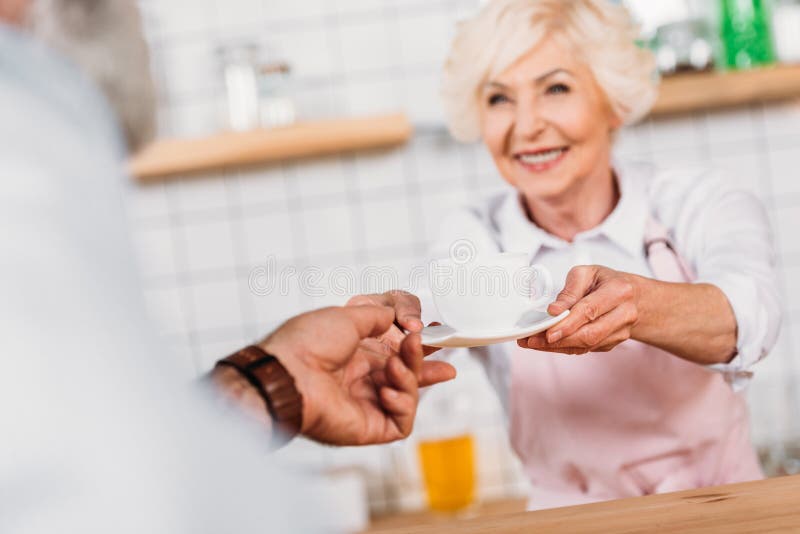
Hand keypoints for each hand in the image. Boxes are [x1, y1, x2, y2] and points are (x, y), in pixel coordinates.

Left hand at [256, 301, 454, 445]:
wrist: (288, 373)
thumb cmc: (306, 343)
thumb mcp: (348, 316)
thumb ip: (378, 315)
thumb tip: (395, 317)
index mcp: (356, 353)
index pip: (396, 350)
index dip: (417, 343)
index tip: (433, 331)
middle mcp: (362, 378)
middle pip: (408, 374)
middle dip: (427, 362)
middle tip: (440, 347)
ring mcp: (367, 404)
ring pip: (408, 394)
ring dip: (411, 374)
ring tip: (395, 363)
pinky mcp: (371, 426)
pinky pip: (402, 421)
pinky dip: (403, 403)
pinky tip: (386, 390)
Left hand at [518, 265, 640, 354]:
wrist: (636, 298)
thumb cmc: (607, 281)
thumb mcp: (587, 273)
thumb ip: (570, 291)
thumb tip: (554, 310)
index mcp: (619, 291)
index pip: (590, 311)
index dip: (567, 324)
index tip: (547, 332)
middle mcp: (624, 314)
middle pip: (589, 334)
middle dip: (558, 340)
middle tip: (531, 341)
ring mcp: (621, 332)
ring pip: (586, 345)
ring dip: (557, 347)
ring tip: (532, 343)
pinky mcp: (613, 343)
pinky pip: (586, 349)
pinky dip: (564, 348)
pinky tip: (546, 345)